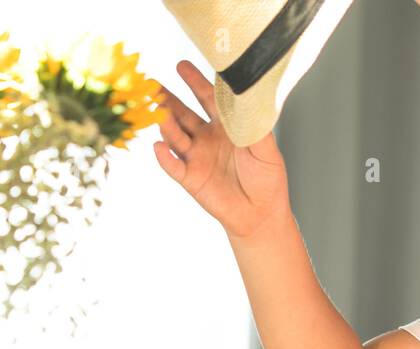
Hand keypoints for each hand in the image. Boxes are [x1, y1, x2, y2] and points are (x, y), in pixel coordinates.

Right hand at [153, 60, 291, 238]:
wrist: (262, 213)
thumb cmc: (267, 178)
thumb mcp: (266, 147)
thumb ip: (255, 124)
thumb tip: (247, 99)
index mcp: (225, 125)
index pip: (207, 98)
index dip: (194, 81)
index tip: (181, 65)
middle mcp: (207, 138)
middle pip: (183, 113)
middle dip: (168, 99)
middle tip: (152, 84)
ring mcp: (197, 157)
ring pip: (176, 136)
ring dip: (165, 124)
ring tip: (157, 111)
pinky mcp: (191, 179)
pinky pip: (174, 166)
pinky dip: (166, 158)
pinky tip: (159, 146)